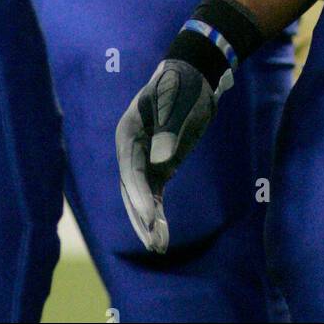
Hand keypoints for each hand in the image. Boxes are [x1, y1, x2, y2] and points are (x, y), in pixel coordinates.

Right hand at [115, 59, 225, 253]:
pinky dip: (158, 213)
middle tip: (154, 242)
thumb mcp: (178, 102)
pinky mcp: (159, 165)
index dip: (138, 196)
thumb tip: (161, 163)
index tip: (150, 218)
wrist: (194, 76)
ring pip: (140, 196)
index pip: (130, 170)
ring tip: (160, 247)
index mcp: (128, 132)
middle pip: (130, 189)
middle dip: (141, 217)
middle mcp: (131, 149)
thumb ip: (169, 130)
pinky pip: (154, 194)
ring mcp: (144, 158)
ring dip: (148, 221)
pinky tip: (163, 234)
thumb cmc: (184, 85)